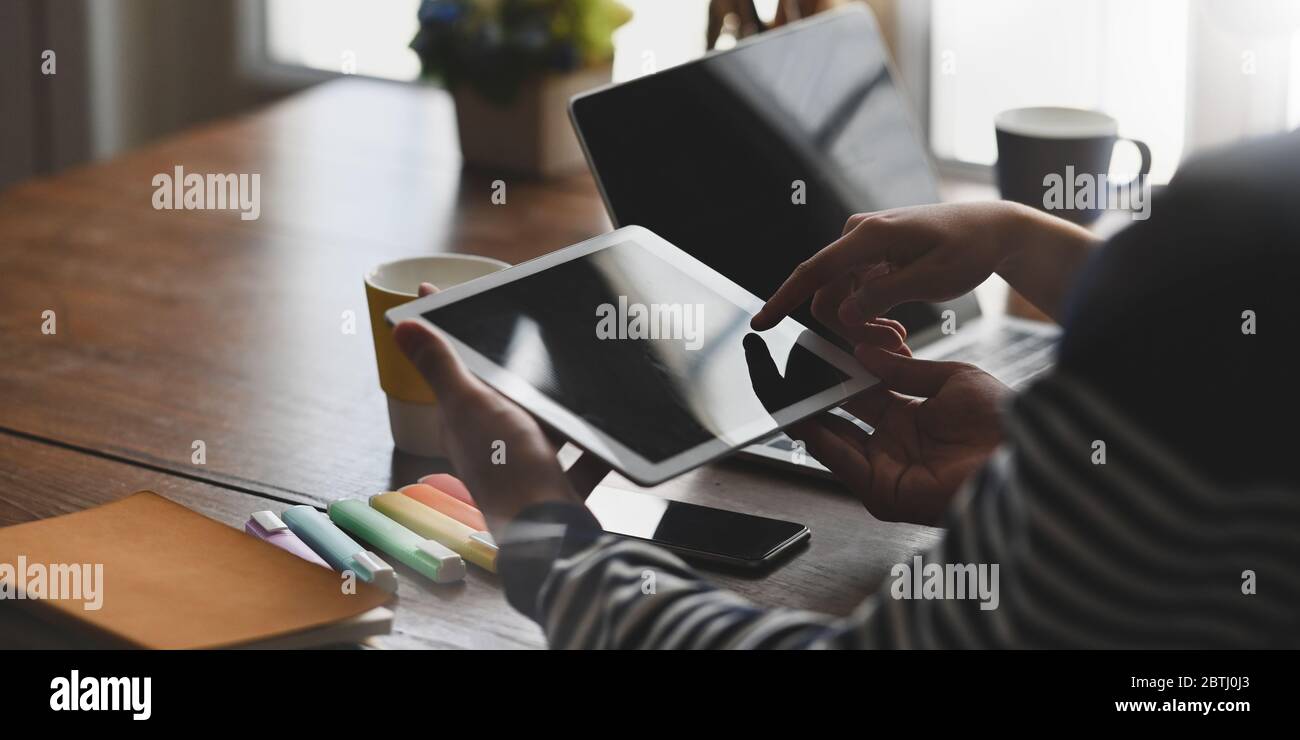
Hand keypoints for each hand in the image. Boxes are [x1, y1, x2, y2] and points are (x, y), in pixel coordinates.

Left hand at [391, 283, 608, 532]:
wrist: (553, 533)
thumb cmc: (508, 471)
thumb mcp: (473, 407)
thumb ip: (441, 368)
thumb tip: (401, 328)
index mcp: (463, 425)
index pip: (452, 369)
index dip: (446, 334)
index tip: (440, 296)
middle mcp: (490, 448)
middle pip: (501, 399)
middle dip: (516, 373)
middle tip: (533, 333)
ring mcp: (525, 470)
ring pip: (542, 428)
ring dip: (558, 410)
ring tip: (580, 377)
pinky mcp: (558, 488)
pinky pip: (579, 461)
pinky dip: (592, 449)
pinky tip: (608, 431)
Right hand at [751, 201, 1097, 330]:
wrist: (992, 229)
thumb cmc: (967, 248)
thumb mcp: (930, 279)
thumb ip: (883, 296)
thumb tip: (843, 313)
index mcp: (868, 236)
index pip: (813, 272)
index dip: (783, 300)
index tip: (760, 323)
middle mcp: (858, 234)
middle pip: (828, 295)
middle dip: (849, 328)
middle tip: (892, 347)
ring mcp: (863, 244)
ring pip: (841, 298)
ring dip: (863, 325)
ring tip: (900, 338)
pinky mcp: (872, 254)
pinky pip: (855, 292)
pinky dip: (870, 314)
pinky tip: (897, 325)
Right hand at [785, 345, 1007, 524]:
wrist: (1022, 460)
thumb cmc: (1001, 423)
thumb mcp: (952, 380)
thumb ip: (903, 370)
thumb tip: (863, 352)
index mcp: (911, 416)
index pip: (860, 392)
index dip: (836, 372)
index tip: (814, 350)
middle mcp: (893, 444)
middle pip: (840, 417)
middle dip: (812, 393)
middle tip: (786, 366)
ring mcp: (885, 469)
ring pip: (832, 440)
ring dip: (805, 416)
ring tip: (780, 387)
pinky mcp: (882, 493)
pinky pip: (840, 463)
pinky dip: (817, 441)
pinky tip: (800, 416)